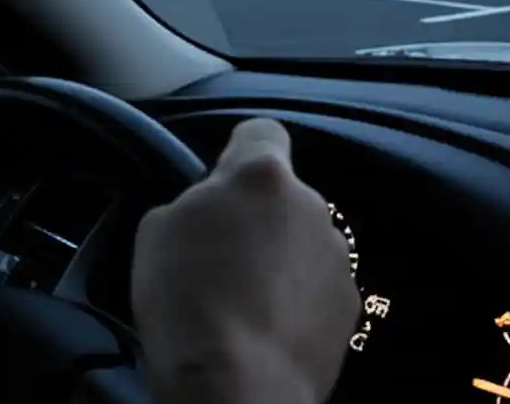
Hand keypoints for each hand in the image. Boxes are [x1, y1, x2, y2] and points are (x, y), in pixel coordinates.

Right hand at [130, 119, 358, 403]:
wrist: (237, 384)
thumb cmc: (186, 299)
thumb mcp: (157, 229)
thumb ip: (194, 202)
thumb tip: (213, 208)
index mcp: (261, 176)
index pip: (262, 130)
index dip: (237, 152)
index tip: (218, 184)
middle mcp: (312, 207)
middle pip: (282, 195)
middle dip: (258, 216)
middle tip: (218, 255)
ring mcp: (338, 259)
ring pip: (303, 242)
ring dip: (279, 259)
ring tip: (241, 301)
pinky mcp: (352, 308)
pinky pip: (317, 287)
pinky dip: (296, 300)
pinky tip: (264, 328)